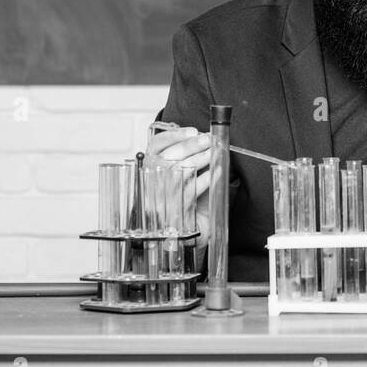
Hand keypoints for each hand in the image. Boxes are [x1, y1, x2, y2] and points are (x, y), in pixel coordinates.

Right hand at [148, 126, 214, 241]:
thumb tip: (204, 138)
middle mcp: (151, 184)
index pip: (155, 146)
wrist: (182, 235)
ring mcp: (162, 199)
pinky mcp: (177, 211)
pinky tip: (217, 172)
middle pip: (169, 157)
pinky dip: (208, 178)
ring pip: (181, 172)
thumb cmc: (182, 201)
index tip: (193, 130)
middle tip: (209, 140)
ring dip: (202, 159)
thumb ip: (184, 158)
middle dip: (192, 145)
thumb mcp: (178, 176)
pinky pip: (194, 190)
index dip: (174, 135)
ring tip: (215, 154)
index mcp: (149, 170)